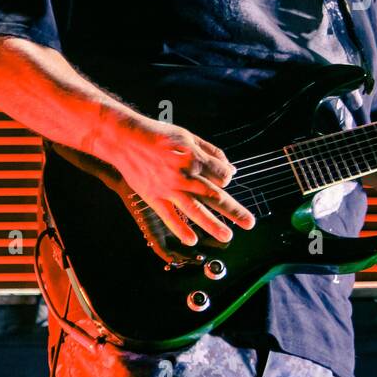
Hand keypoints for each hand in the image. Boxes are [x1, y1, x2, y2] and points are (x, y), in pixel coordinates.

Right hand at [48, 115, 255, 247]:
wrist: (127, 139)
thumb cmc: (160, 136)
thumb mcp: (189, 137)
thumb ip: (212, 153)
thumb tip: (231, 169)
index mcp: (194, 158)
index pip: (221, 175)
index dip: (227, 178)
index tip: (224, 180)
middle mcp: (184, 175)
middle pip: (215, 196)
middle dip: (234, 210)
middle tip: (250, 223)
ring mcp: (168, 188)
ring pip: (196, 210)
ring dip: (213, 224)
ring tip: (227, 236)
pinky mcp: (154, 197)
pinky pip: (169, 217)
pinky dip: (181, 229)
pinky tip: (193, 241)